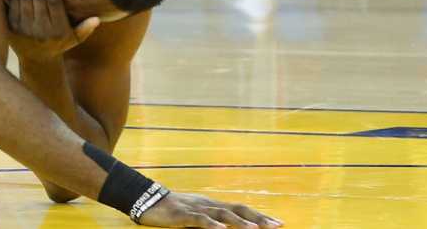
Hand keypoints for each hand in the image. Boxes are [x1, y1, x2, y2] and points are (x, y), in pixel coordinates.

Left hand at [4, 0, 99, 59]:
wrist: (36, 60)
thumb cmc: (59, 44)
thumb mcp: (75, 40)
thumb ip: (85, 29)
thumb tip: (98, 18)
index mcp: (57, 30)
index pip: (54, 2)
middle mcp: (40, 29)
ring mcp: (24, 27)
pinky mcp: (11, 25)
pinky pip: (13, 0)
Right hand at [137, 192, 279, 227]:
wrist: (149, 201)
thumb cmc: (174, 212)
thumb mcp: (196, 217)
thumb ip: (212, 221)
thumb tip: (227, 228)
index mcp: (214, 204)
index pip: (241, 208)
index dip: (259, 215)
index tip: (277, 223)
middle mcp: (210, 204)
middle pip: (238, 209)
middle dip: (258, 218)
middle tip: (276, 225)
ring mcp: (198, 208)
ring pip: (223, 214)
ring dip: (240, 222)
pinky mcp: (184, 214)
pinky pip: (201, 220)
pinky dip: (212, 225)